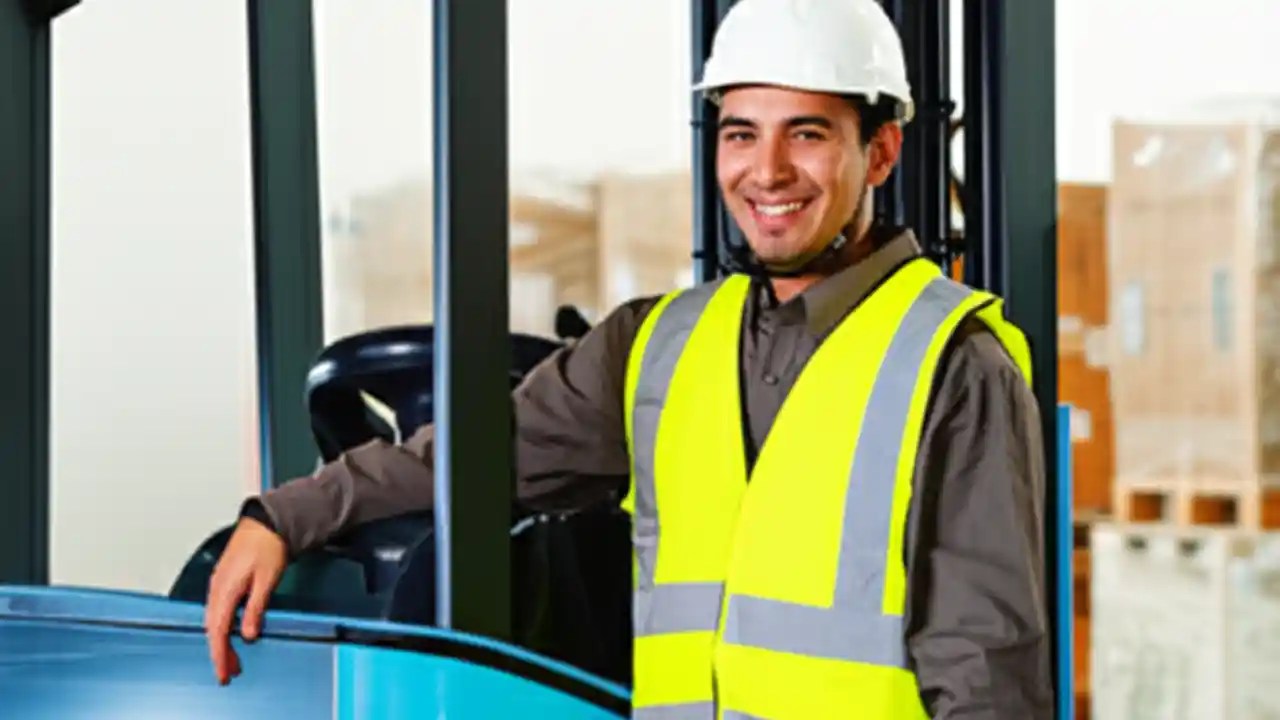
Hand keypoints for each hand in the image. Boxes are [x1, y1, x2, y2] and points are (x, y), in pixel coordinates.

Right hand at [204, 516, 287, 684]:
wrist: (266, 521)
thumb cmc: (268, 545)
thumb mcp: (268, 579)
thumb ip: (256, 607)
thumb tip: (248, 634)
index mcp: (225, 589)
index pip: (218, 630)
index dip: (219, 655)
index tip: (223, 673)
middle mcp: (217, 587)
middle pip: (213, 628)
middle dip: (220, 652)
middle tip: (230, 672)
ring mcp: (218, 583)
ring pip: (215, 620)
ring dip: (222, 641)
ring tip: (232, 659)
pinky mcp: (224, 580)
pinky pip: (218, 610)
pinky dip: (223, 626)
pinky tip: (232, 633)